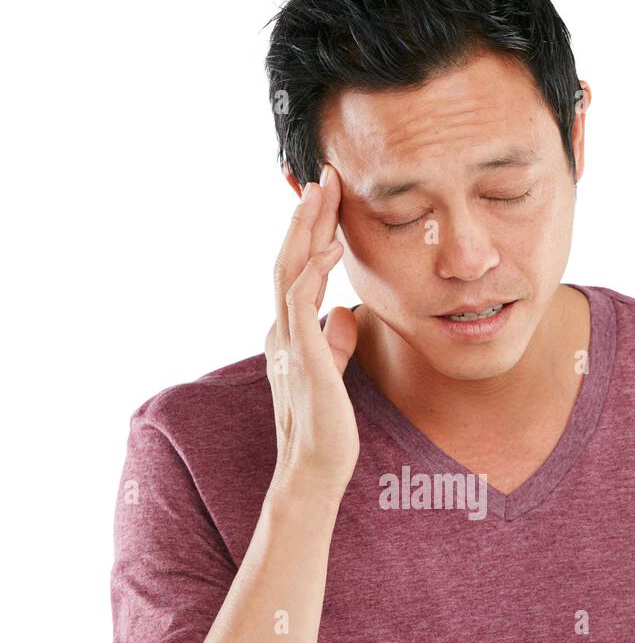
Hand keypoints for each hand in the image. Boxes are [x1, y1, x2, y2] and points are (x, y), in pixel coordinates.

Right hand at [266, 164, 359, 497]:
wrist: (316, 467)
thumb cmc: (326, 427)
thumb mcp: (333, 373)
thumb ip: (335, 342)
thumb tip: (344, 315)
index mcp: (288, 332)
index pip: (297, 269)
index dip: (310, 232)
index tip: (328, 198)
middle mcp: (282, 331)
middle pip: (289, 259)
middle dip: (306, 215)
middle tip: (323, 175)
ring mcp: (288, 343)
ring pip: (290, 270)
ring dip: (306, 229)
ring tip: (323, 193)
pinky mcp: (302, 357)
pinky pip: (303, 303)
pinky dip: (315, 271)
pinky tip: (333, 247)